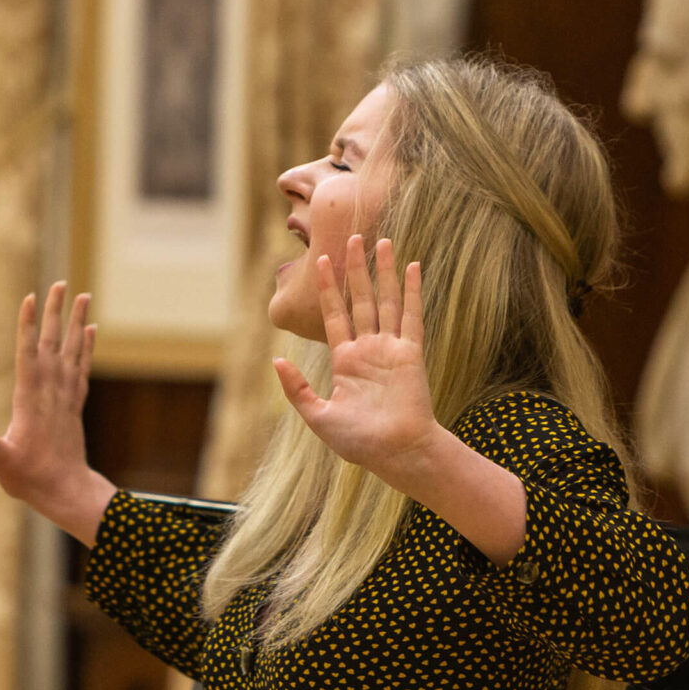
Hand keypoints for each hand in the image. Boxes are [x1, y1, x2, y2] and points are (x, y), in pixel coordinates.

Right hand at [0, 282, 118, 543]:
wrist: (68, 493)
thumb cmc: (29, 479)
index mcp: (30, 401)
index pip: (28, 354)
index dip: (28, 326)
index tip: (30, 298)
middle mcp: (51, 393)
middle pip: (53, 344)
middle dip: (55, 312)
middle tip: (59, 282)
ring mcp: (66, 397)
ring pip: (72, 351)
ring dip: (76, 322)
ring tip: (83, 294)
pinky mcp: (74, 405)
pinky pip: (82, 369)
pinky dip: (86, 347)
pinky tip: (89, 330)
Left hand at [274, 236, 439, 476]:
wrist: (395, 453)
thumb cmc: (359, 442)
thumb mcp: (318, 415)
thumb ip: (296, 388)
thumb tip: (276, 360)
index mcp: (346, 361)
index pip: (334, 315)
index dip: (327, 288)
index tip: (321, 261)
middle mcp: (368, 349)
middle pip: (360, 299)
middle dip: (354, 268)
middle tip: (352, 236)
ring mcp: (391, 349)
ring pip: (386, 301)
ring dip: (384, 272)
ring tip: (382, 241)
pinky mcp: (411, 354)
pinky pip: (412, 316)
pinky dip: (412, 291)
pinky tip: (412, 266)